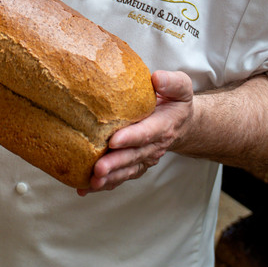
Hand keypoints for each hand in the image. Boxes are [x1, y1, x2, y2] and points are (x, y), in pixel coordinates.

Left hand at [79, 70, 193, 193]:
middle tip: (98, 168)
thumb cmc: (176, 102)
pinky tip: (86, 188)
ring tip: (92, 182)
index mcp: (163, 126)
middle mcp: (154, 146)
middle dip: (115, 163)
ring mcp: (144, 158)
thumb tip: (157, 78)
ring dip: (109, 178)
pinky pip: (121, 177)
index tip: (113, 141)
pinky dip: (105, 184)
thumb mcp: (181, 88)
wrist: (182, 123)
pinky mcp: (136, 164)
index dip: (131, 138)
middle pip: (133, 157)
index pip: (146, 133)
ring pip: (126, 170)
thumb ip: (172, 82)